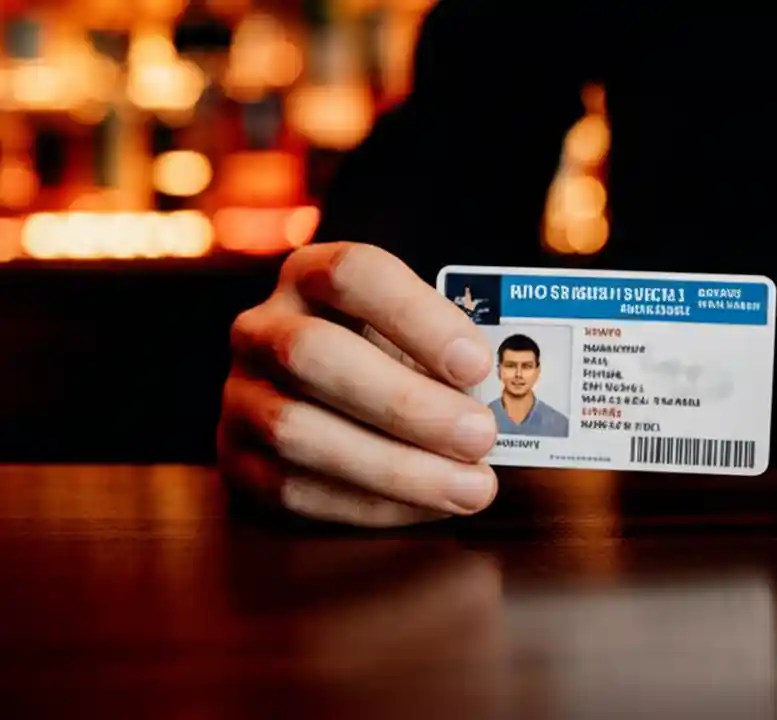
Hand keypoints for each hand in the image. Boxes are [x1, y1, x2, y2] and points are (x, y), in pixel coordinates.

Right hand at [217, 242, 498, 526]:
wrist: (319, 409)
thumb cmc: (389, 362)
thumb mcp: (417, 338)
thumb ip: (453, 355)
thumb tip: (509, 392)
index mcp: (311, 275)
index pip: (354, 274)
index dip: (417, 317)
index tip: (478, 363)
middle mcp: (262, 326)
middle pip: (315, 353)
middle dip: (407, 403)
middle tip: (481, 435)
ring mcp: (239, 394)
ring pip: (298, 430)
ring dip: (396, 467)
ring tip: (472, 487)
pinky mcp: (236, 460)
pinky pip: (295, 488)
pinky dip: (373, 504)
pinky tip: (430, 506)